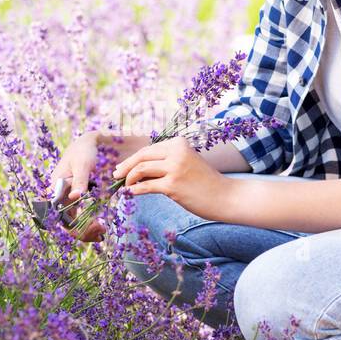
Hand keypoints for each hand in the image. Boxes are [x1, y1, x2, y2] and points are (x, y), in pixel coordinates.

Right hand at [47, 131, 106, 241]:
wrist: (90, 144)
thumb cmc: (84, 151)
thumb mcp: (82, 164)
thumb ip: (80, 180)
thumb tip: (76, 197)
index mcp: (54, 189)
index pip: (59, 216)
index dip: (75, 226)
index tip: (94, 225)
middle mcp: (59, 198)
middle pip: (66, 224)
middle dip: (83, 232)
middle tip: (102, 231)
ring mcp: (67, 200)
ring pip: (73, 224)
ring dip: (86, 232)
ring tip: (102, 233)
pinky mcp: (77, 200)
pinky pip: (79, 218)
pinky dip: (89, 226)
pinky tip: (101, 229)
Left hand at [112, 137, 229, 220]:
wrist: (225, 196)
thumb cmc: (205, 183)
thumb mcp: (186, 164)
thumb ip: (165, 163)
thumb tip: (137, 170)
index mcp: (179, 143)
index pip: (148, 149)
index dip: (132, 159)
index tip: (122, 168)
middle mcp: (176, 152)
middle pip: (141, 156)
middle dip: (125, 167)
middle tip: (115, 176)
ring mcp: (175, 168)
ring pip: (141, 170)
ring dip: (129, 179)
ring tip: (125, 187)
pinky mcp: (173, 185)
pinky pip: (145, 186)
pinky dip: (135, 190)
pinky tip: (131, 193)